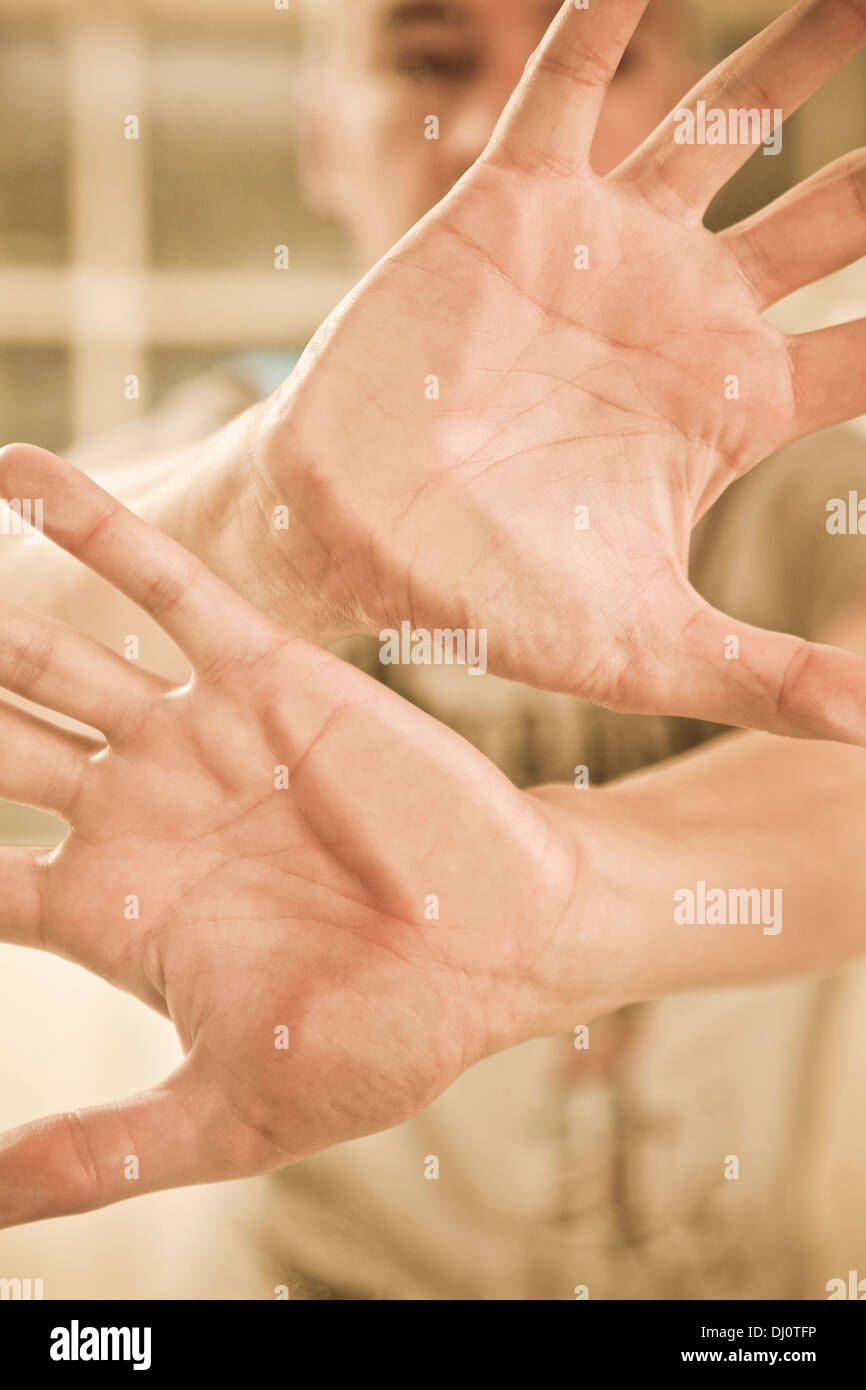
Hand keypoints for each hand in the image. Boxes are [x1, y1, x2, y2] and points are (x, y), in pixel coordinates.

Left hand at [0, 454, 600, 1227]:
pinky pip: (162, 584)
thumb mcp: (227, 1115)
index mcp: (109, 911)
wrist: (507, 950)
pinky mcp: (261, 676)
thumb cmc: (381, 1038)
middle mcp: (136, 813)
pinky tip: (10, 474)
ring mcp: (193, 738)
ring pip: (50, 660)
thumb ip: (100, 1155)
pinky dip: (90, 528)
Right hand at [258, 0, 865, 739]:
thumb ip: (766, 677)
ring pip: (727, 116)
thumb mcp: (647, 647)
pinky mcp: (517, 204)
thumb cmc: (495, 601)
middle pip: (840, 209)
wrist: (355, 543)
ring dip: (804, 50)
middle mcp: (688, 312)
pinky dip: (612, 12)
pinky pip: (574, 81)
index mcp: (735, 405)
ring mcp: (606, 250)